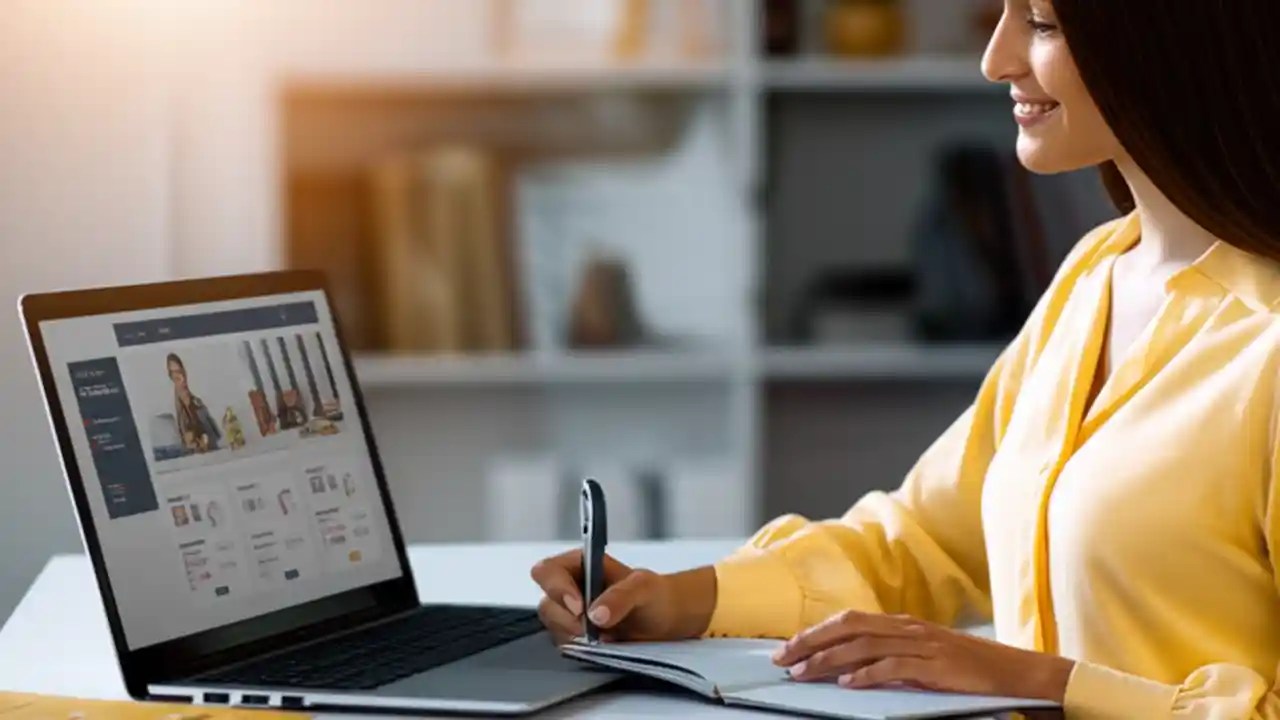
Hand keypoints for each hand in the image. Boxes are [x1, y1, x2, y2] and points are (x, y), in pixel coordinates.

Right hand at [529, 549, 715, 644]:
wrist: (668, 621)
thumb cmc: (657, 595)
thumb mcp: (645, 588)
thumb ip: (621, 596)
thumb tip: (596, 614)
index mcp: (580, 564)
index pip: (548, 571)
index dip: (557, 588)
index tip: (579, 607)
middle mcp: (570, 587)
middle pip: (547, 604)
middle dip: (569, 620)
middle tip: (593, 630)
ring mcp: (570, 614)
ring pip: (554, 628)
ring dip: (577, 636)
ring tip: (606, 636)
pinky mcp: (575, 637)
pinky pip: (565, 646)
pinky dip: (582, 649)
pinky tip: (605, 644)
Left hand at [772, 610, 1073, 701]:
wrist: (1014, 671)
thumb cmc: (966, 665)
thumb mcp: (922, 652)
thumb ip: (889, 653)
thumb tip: (847, 665)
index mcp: (901, 623)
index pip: (848, 621)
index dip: (815, 632)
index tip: (788, 647)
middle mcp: (907, 628)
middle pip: (847, 627)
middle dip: (810, 642)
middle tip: (783, 659)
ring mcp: (921, 645)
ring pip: (863, 646)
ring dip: (828, 660)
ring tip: (803, 673)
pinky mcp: (936, 666)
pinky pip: (894, 667)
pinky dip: (867, 674)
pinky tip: (848, 683)